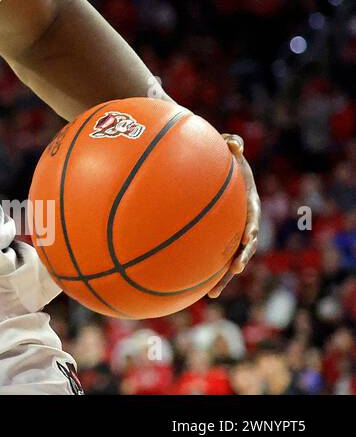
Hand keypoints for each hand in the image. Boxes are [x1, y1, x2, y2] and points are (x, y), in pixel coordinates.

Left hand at [208, 133, 260, 298]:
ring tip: (211, 293)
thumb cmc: (225, 162)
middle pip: (245, 246)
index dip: (253, 227)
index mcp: (248, 204)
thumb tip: (234, 142)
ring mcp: (229, 235)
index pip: (253, 217)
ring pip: (227, 259)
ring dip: (222, 277)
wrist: (218, 174)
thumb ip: (234, 146)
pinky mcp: (214, 241)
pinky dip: (201, 272)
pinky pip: (208, 258)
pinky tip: (183, 286)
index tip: (250, 236)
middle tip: (236, 268)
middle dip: (241, 258)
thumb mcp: (231, 152)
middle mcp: (242, 223)